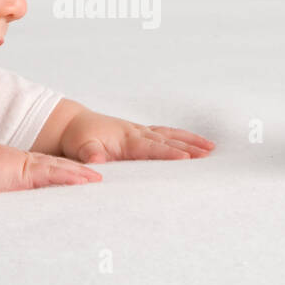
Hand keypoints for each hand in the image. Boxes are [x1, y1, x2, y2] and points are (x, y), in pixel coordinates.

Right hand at [0, 141, 102, 192]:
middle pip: (60, 167)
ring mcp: (30, 166)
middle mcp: (28, 164)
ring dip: (82, 174)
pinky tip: (86, 181)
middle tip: (97, 177)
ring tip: (98, 180)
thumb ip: (1, 194)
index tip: (77, 178)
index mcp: (20, 168)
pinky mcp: (29, 170)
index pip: (47, 170)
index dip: (64, 172)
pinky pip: (55, 173)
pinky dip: (72, 176)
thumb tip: (1, 208)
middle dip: (79, 171)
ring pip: (62, 168)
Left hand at [59, 109, 215, 163]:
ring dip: (190, 140)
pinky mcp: (140, 133)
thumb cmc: (77, 138)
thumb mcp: (80, 147)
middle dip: (188, 147)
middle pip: (167, 140)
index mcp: (125, 139)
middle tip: (209, 154)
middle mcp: (136, 133)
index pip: (151, 148)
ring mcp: (140, 131)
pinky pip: (165, 134)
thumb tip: (97, 160)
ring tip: (211, 148)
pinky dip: (181, 137)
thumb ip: (90, 153)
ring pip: (170, 135)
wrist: (72, 124)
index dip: (169, 153)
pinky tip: (194, 143)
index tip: (186, 158)